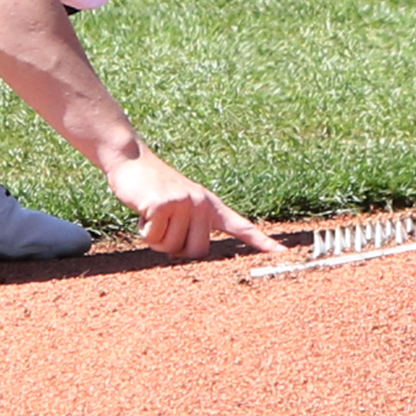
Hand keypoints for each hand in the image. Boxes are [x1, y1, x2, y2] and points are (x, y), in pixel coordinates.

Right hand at [106, 150, 285, 257]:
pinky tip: (144, 210)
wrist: (132, 160)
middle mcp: (203, 204)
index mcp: (211, 206)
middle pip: (197, 252)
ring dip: (157, 238)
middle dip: (176, 246)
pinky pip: (155, 238)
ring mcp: (185, 203)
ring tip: (153, 214)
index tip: (283, 254)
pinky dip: (144, 230)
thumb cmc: (154, 190)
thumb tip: (195, 255)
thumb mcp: (180, 206)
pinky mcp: (165, 205)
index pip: (242, 228)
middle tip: (164, 224)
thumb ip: (192, 227)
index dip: (262, 243)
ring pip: (173, 248)